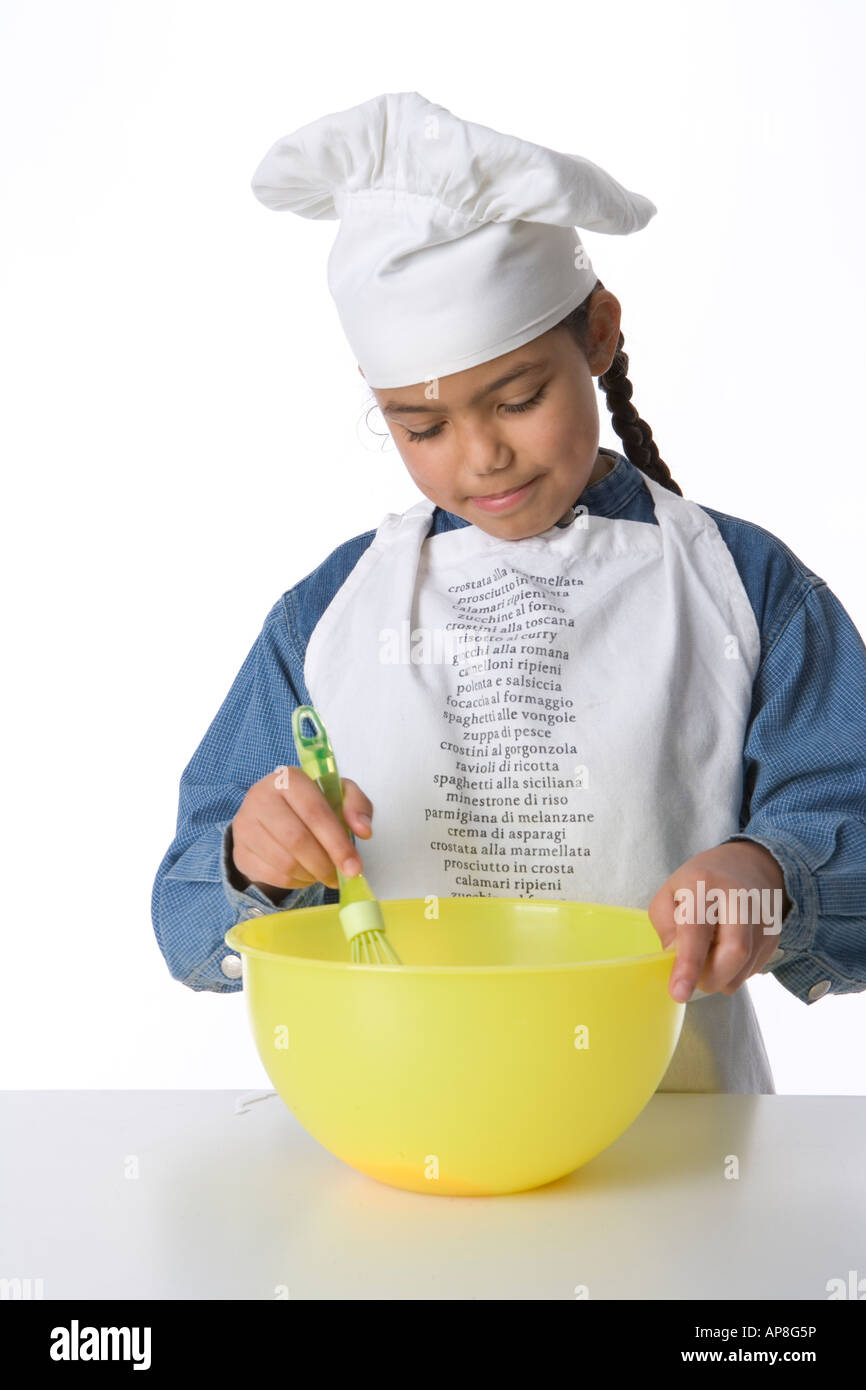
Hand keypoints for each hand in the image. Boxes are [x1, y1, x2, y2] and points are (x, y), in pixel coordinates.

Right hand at [231, 766, 373, 893]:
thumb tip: (363, 830)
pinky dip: (295, 882)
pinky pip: (273, 876)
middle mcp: (260, 796)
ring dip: (311, 875)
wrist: (270, 815)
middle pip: (297, 840)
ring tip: (322, 873)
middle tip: (339, 877)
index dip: (337, 843)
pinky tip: (305, 875)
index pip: (315, 813)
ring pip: (284, 862)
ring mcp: (245, 824)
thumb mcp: (337, 796)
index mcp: (288, 778)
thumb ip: (357, 806)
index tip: (354, 867)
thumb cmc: (309, 804)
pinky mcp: (239, 851)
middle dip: (324, 864)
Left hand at [648, 841, 791, 1001]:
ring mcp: (762, 918)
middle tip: (694, 979)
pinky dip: (734, 972)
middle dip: (710, 978)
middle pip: (734, 952)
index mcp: (704, 884)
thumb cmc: (698, 885)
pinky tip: (725, 952)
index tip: (679, 993)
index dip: (688, 964)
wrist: (746, 866)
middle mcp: (739, 899)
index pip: (697, 929)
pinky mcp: (773, 936)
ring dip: (721, 977)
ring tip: (709, 956)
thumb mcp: (668, 895)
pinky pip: (753, 969)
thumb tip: (676, 962)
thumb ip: (666, 929)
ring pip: (744, 967)